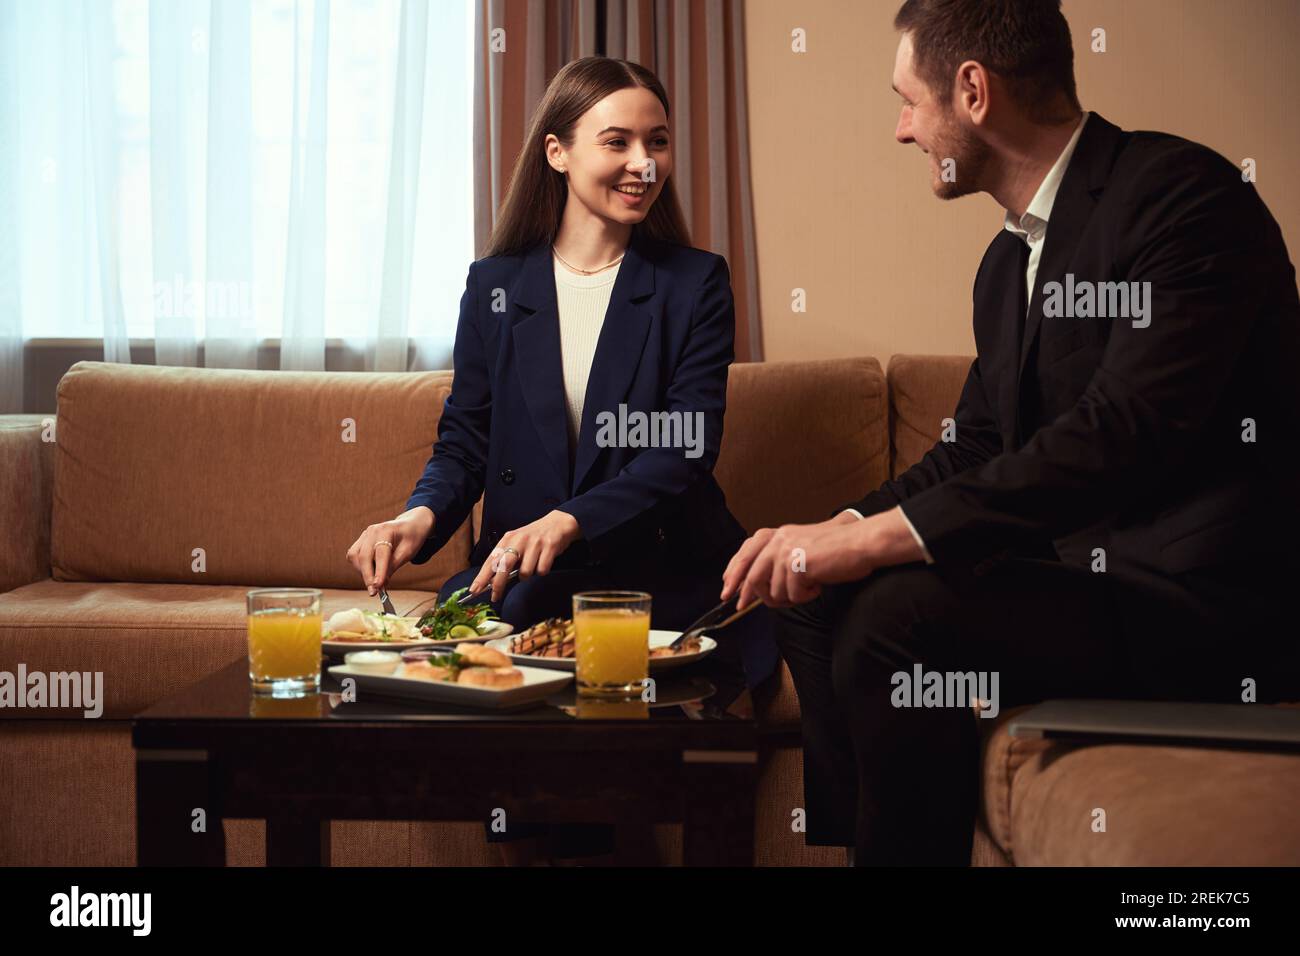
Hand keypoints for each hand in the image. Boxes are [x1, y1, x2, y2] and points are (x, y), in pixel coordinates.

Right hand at [346, 506, 434, 594]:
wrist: (410, 525)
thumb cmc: (411, 537)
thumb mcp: (408, 552)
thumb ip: (393, 566)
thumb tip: (380, 583)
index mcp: (387, 530)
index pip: (380, 554)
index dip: (378, 571)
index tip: (378, 586)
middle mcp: (372, 531)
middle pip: (363, 556)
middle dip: (367, 576)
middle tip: (374, 591)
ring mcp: (365, 535)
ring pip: (354, 557)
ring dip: (362, 572)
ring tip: (376, 580)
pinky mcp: (361, 540)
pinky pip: (353, 555)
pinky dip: (360, 566)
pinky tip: (371, 572)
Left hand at [469, 510, 581, 601]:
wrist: (558, 523)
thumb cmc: (534, 537)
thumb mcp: (516, 543)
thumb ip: (506, 559)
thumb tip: (493, 581)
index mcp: (508, 539)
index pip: (491, 560)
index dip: (482, 577)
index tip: (474, 590)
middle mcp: (519, 540)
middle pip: (504, 567)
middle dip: (498, 584)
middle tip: (495, 596)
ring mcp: (534, 544)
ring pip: (525, 572)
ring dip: (527, 576)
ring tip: (531, 567)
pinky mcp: (549, 547)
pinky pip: (541, 570)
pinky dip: (542, 571)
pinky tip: (543, 563)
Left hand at [720, 506, 923, 608]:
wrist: (861, 543)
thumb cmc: (837, 550)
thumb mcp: (801, 548)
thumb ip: (780, 561)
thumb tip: (759, 587)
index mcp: (778, 535)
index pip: (746, 552)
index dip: (734, 570)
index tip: (727, 587)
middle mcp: (779, 540)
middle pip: (752, 575)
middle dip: (746, 594)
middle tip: (741, 607)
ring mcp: (788, 552)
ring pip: (774, 591)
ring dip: (789, 598)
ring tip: (807, 589)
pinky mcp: (798, 564)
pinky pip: (792, 594)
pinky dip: (805, 597)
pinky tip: (817, 586)